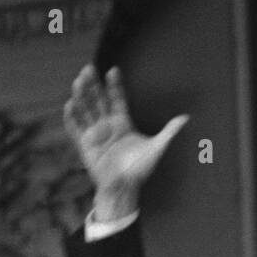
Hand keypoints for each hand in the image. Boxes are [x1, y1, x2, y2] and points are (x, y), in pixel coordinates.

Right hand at [63, 65, 188, 220]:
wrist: (124, 188)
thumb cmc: (140, 169)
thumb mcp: (157, 148)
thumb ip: (169, 131)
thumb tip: (186, 118)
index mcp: (123, 122)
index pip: (117, 98)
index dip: (114, 84)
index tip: (113, 70)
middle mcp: (107, 124)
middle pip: (98, 100)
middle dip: (93, 85)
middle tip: (89, 69)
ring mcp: (95, 133)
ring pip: (86, 110)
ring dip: (81, 96)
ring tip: (78, 81)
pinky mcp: (84, 144)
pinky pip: (75, 128)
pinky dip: (72, 117)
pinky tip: (70, 104)